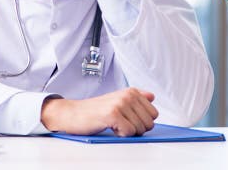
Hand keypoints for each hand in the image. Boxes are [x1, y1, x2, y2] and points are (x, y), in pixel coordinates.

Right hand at [41, 87, 157, 136]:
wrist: (73, 114)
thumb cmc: (96, 110)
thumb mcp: (118, 100)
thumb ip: (136, 98)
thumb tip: (152, 96)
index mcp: (132, 91)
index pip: (154, 113)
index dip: (142, 122)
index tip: (129, 119)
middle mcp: (128, 95)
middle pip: (149, 123)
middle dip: (136, 128)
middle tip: (120, 123)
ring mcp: (121, 103)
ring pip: (140, 129)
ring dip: (127, 132)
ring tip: (114, 124)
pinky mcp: (113, 114)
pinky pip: (129, 132)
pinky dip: (120, 135)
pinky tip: (110, 127)